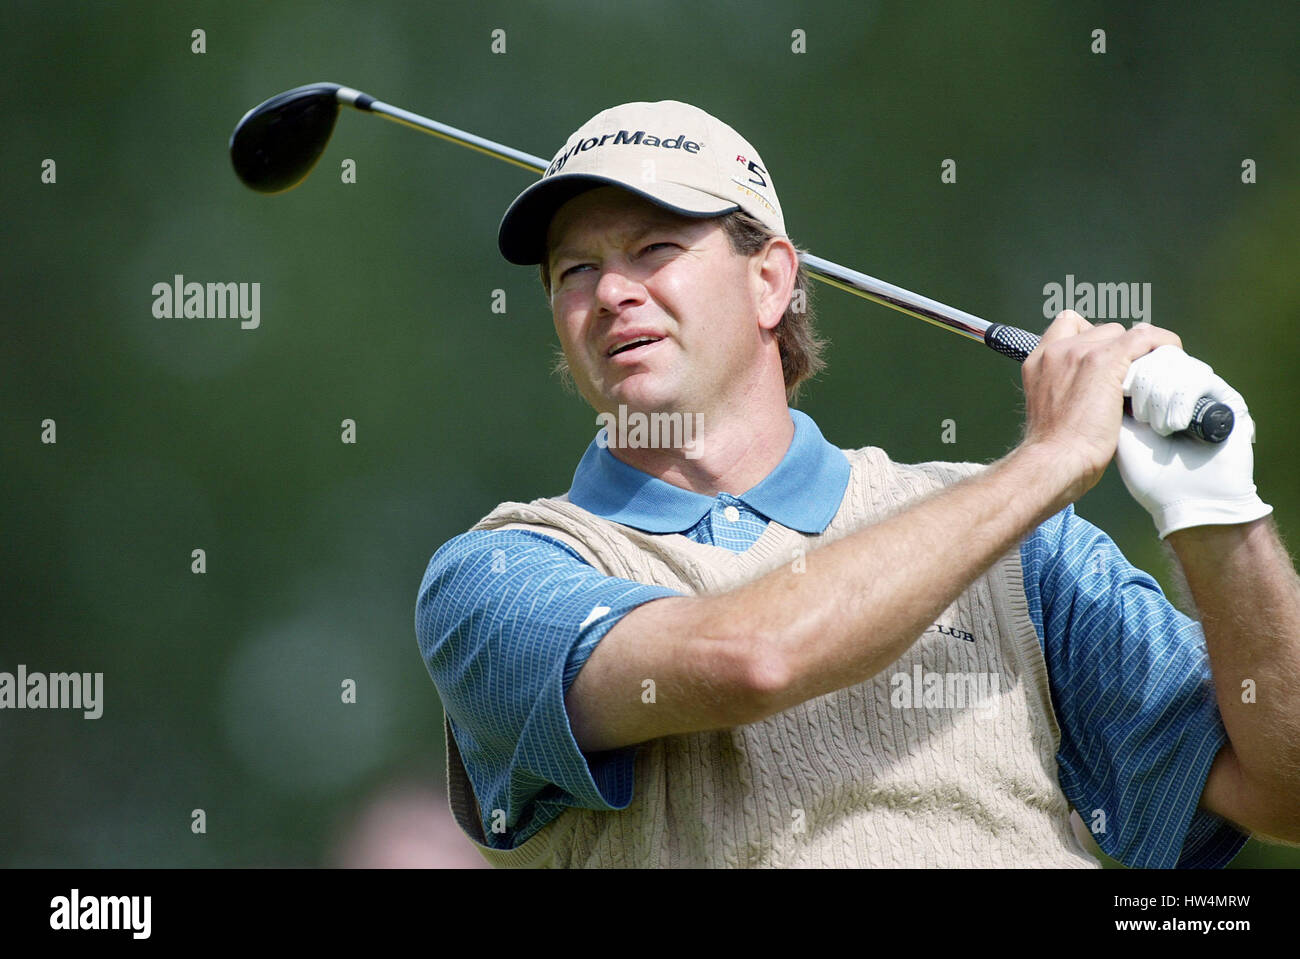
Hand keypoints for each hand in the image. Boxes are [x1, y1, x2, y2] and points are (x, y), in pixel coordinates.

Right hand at [1020, 312, 1181, 504]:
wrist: (1055, 461)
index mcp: (1037, 362)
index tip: (1103, 357)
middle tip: (1130, 378)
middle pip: (1101, 330)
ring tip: (1147, 376)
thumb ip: (1064, 391)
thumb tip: (1094, 393)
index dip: (1091, 336)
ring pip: (1122, 333)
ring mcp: (1079, 353)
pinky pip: (1143, 337)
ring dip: (1137, 351)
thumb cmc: (1054, 452)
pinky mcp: (1105, 361)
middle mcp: (1055, 351)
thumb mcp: (1049, 411)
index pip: (1067, 325)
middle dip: (1118, 349)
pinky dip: (1162, 342)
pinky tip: (1172, 354)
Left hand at [1116, 351, 1271, 537]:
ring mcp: (1202, 391)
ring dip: (1161, 396)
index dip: (1128, 367)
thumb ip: (1115, 392)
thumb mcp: (1119, 429)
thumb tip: (1110, 360)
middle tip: (1140, 417)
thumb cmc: (1149, 474)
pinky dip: (1180, 400)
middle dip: (1143, 382)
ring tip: (1160, 428)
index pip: (1137, 353)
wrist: (1185, 501)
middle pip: (1156, 354)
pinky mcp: (1226, 399)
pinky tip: (1175, 426)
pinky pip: (1199, 377)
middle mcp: (1177, 387)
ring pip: (1175, 363)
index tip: (1119, 394)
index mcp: (1151, 392)